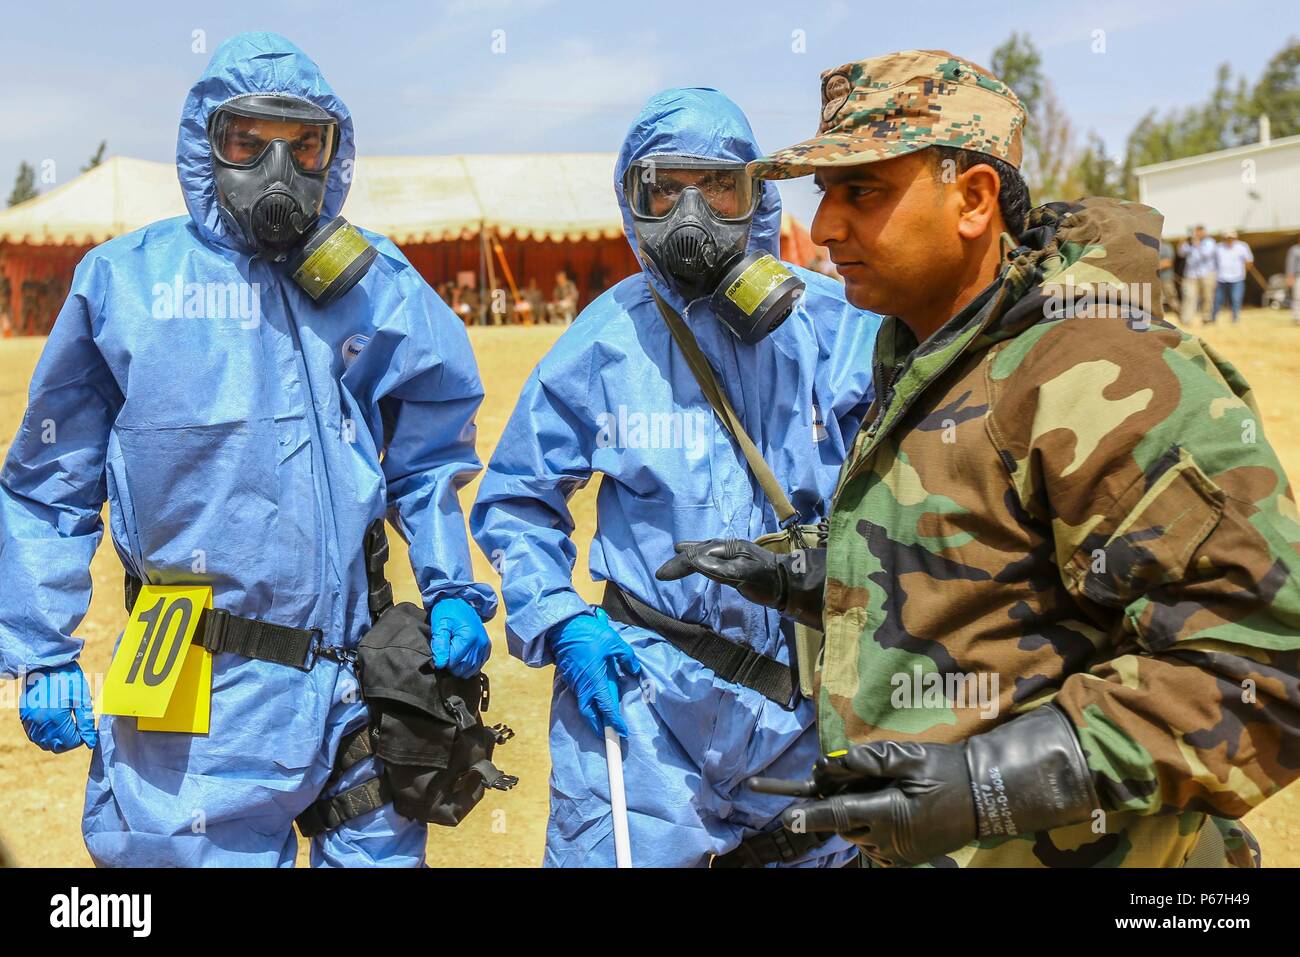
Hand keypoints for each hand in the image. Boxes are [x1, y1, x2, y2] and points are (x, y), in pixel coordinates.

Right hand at [19, 662, 97, 753]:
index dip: (81, 738)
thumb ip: (86, 722)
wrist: (46, 664)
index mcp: (55, 717)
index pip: (70, 742)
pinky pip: (34, 735)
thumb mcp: (82, 699)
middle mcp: (39, 722)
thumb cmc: (68, 678)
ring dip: (56, 739)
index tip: (85, 729)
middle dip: (69, 741)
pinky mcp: (24, 717)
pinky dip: (45, 735)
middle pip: (56, 746)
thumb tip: (91, 741)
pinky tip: (54, 724)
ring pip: (43, 743)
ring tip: (66, 725)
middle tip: (77, 728)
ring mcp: (29, 720)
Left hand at [429, 597, 490, 676]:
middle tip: (445, 656)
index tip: (439, 655)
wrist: (460, 602)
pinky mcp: (487, 647)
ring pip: (472, 669)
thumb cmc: (447, 613)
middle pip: (464, 667)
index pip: (454, 662)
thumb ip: (439, 645)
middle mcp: (480, 643)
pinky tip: (462, 658)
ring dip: (461, 668)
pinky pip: (479, 664)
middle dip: (452, 666)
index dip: (444, 662)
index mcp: (468, 637)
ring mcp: (485, 645)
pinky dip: (470, 665)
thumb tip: (440, 664)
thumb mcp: (439, 626)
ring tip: (453, 657)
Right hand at [548, 609, 640, 736]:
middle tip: (610, 734)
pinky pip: (580, 696)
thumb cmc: (589, 634)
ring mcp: (575, 683)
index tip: (623, 732)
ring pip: (584, 706)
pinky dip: (588, 703)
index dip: (615, 722)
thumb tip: (634, 669)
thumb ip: (627, 658)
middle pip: (589, 714)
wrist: (563, 627)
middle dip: (599, 727)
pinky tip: (595, 700)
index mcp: (595, 681)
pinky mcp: (570, 678)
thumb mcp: (613, 642)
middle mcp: (583, 686)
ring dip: (593, 715)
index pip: (606, 708)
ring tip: (604, 720)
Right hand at [655, 539, 825, 627]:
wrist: (789, 583)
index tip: (661, 575)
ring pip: (705, 550)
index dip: (678, 565)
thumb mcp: (742, 575)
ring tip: (678, 550)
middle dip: (680, 559)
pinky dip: (701, 556)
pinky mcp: (736, 562)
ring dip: (689, 553)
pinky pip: (713, 556)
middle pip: (698, 550)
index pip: (696, 556)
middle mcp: (728, 547)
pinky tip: (701, 558)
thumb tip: (693, 560)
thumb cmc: (766, 581)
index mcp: (727, 548)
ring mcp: (733, 554)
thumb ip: (718, 568)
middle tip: (663, 572)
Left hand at [751, 705, 1097, 865]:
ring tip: (879, 791)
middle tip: (851, 778)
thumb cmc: (947, 770)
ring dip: (854, 814)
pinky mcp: (904, 857)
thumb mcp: (909, 757)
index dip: (809, 815)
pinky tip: (888, 805)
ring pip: (857, 833)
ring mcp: (898, 853)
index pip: (837, 814)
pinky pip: (873, 842)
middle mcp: (889, 840)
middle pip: (843, 822)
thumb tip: (829, 764)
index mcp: (889, 813)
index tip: (786, 817)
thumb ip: (867, 761)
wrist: (986, 797)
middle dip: (838, 802)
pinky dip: (870, 825)